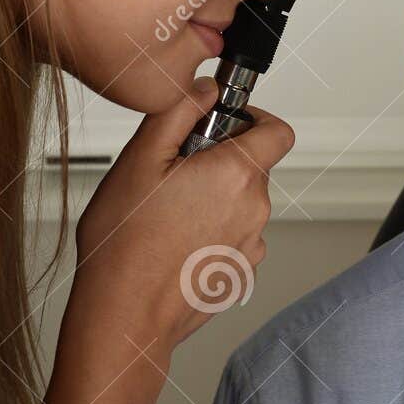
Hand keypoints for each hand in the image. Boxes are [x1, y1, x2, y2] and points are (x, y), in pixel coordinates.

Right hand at [64, 76, 294, 375]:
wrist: (124, 314)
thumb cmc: (125, 243)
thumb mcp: (139, 158)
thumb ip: (178, 111)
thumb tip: (205, 88)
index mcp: (237, 174)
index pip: (278, 131)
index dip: (254, 119)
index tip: (225, 122)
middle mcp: (255, 209)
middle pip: (254, 167)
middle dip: (220, 160)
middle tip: (174, 171)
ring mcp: (251, 245)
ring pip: (242, 203)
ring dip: (214, 198)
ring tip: (166, 212)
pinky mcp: (240, 273)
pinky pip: (234, 237)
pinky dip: (212, 232)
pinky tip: (174, 242)